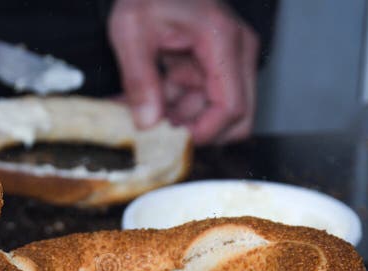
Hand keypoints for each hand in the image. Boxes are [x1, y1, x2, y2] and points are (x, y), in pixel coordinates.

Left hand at [108, 0, 258, 144]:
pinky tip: (145, 101)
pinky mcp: (214, 65)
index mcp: (222, 41)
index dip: (205, 133)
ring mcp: (228, 59)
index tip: (173, 141)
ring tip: (139, 110)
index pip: (231, 108)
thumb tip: (147, 124)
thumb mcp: (130, 31)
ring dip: (178, 118)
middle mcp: (236, 52)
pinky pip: (201, 100)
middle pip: (236, 118)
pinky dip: (174, 107)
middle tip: (159, 129)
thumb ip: (139, 80)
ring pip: (214, 113)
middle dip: (197, 130)